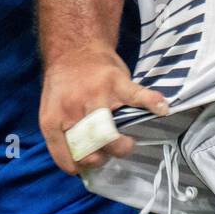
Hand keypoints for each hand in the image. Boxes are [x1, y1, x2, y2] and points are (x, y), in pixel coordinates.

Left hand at [40, 44, 167, 173]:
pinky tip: (162, 109)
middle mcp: (71, 108)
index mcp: (52, 119)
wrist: (74, 47)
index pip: (65, 157)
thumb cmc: (65, 85)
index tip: (90, 162)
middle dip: (101, 159)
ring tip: (127, 142)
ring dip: (121, 146)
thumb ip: (63, 135)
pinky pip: (138, 96)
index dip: (80, 166)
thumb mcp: (51, 110)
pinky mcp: (117, 81)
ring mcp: (95, 95)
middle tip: (108, 152)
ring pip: (109, 133)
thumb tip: (81, 164)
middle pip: (89, 149)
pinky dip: (153, 103)